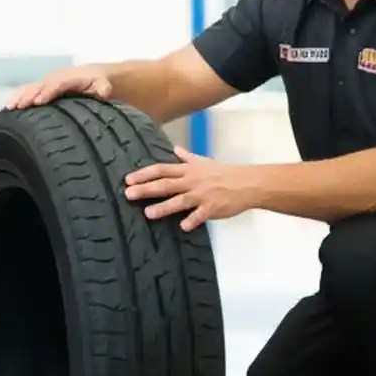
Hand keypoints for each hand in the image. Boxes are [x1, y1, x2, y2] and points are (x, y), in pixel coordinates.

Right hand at [5, 64, 111, 108]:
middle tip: (19, 106)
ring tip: (9, 107)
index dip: (47, 92)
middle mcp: (55, 79)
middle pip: (39, 86)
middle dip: (29, 95)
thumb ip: (102, 87)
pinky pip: (27, 91)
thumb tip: (102, 91)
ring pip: (30, 88)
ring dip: (19, 96)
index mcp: (68, 78)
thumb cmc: (97, 83)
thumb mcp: (103, 84)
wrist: (93, 75)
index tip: (39, 101)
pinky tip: (9, 107)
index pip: (56, 84)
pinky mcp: (42, 89)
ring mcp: (46, 83)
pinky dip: (18, 97)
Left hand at [124, 146, 252, 231]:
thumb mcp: (203, 161)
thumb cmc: (223, 172)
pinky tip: (183, 227)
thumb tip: (175, 149)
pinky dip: (193, 220)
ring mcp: (202, 195)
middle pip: (166, 184)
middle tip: (128, 194)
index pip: (162, 170)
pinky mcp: (213, 207)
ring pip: (180, 200)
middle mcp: (192, 181)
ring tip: (148, 213)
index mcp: (188, 170)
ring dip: (164, 207)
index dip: (144, 174)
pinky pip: (201, 215)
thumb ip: (187, 157)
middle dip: (146, 189)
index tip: (128, 179)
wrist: (246, 182)